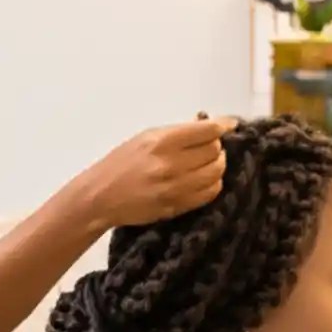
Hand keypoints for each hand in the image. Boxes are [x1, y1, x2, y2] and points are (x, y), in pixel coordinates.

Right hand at [83, 116, 236, 227]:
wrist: (101, 196)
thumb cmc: (122, 162)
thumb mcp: (145, 137)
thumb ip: (178, 133)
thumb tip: (209, 126)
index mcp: (161, 142)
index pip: (206, 131)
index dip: (223, 126)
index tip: (229, 125)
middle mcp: (170, 164)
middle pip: (215, 152)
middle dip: (217, 147)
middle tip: (211, 146)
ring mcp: (175, 188)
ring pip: (216, 173)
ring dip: (218, 165)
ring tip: (210, 162)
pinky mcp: (178, 206)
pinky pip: (209, 193)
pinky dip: (213, 184)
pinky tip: (206, 179)